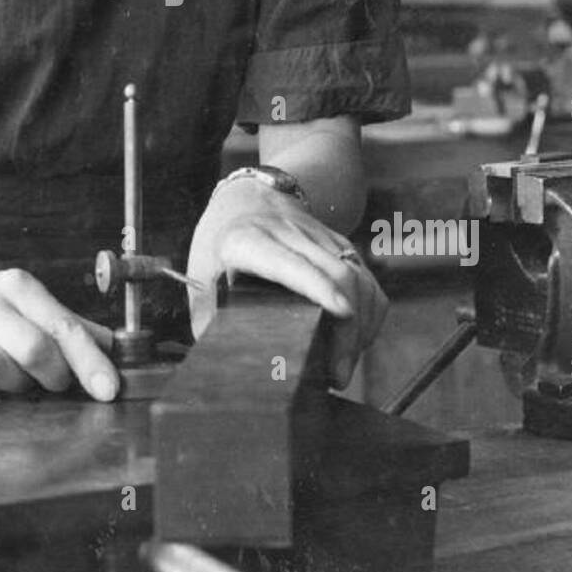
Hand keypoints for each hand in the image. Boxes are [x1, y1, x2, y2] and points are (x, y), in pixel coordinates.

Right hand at [0, 267, 118, 401]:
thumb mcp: (29, 303)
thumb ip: (70, 326)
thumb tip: (114, 348)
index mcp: (17, 287)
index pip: (62, 327)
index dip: (89, 362)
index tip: (109, 389)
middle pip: (33, 348)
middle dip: (53, 375)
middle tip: (53, 382)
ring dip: (13, 385)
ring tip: (11, 378)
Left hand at [187, 178, 387, 388]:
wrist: (247, 196)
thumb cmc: (219, 243)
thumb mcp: (200, 274)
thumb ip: (206, 316)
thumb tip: (219, 362)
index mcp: (248, 240)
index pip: (290, 261)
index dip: (319, 286)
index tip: (342, 313)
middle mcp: (290, 234)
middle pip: (338, 273)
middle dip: (347, 328)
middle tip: (337, 376)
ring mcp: (320, 237)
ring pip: (359, 277)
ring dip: (362, 326)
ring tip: (345, 366)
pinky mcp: (340, 245)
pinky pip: (367, 280)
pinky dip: (370, 314)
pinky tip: (357, 342)